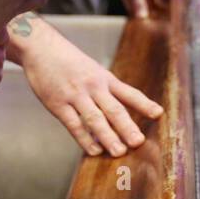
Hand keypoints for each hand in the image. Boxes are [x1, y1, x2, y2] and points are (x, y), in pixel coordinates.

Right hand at [20, 30, 162, 156]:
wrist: (41, 47)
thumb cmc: (68, 61)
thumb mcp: (92, 69)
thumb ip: (106, 89)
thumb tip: (121, 111)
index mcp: (104, 77)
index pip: (128, 92)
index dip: (144, 104)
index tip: (159, 114)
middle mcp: (93, 86)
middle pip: (114, 109)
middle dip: (127, 127)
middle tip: (138, 142)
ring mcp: (75, 95)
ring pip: (95, 119)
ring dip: (108, 137)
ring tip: (119, 151)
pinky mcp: (58, 104)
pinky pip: (74, 124)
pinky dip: (84, 139)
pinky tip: (93, 150)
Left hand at [98, 0, 169, 18]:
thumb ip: (139, 4)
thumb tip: (143, 18)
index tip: (174, 7)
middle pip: (153, 0)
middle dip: (156, 9)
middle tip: (160, 20)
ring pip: (142, 2)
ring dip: (144, 11)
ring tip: (148, 22)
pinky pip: (131, 3)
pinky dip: (132, 10)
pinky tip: (133, 18)